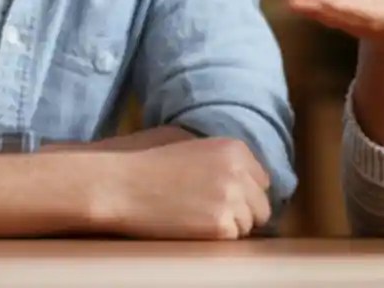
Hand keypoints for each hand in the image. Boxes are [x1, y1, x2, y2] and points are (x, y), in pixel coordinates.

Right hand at [93, 138, 270, 239]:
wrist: (122, 186)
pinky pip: (234, 238)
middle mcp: (239, 171)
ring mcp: (232, 198)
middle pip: (261, 204)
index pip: (261, 180)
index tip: (223, 198)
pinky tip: (194, 227)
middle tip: (211, 213)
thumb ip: (225, 158)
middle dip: (242, 212)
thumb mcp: (193, 145)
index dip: (244, 193)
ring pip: (250, 224)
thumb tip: (249, 180)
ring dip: (231, 226)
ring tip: (198, 218)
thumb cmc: (151, 166)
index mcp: (235, 148)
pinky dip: (218, 238)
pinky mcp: (220, 224)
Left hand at [290, 0, 383, 77]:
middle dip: (326, 10)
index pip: (375, 17)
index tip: (316, 0)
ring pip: (362, 23)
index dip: (343, 8)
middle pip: (359, 22)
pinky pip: (374, 22)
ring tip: (300, 0)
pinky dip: (350, 13)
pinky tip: (335, 5)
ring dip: (332, 11)